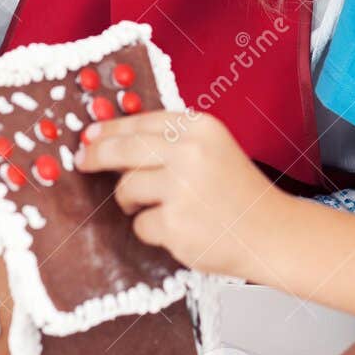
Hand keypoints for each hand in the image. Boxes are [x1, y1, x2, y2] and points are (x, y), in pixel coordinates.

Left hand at [75, 109, 290, 278]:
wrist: (272, 233)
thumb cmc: (238, 193)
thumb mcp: (212, 149)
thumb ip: (171, 141)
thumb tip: (108, 139)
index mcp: (199, 127)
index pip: (140, 122)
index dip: (109, 129)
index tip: (89, 136)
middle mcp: (190, 152)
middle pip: (122, 149)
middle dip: (96, 156)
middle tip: (83, 162)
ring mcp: (181, 188)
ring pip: (125, 189)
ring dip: (132, 203)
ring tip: (161, 208)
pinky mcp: (175, 222)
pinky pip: (140, 225)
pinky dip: (152, 231)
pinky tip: (179, 229)